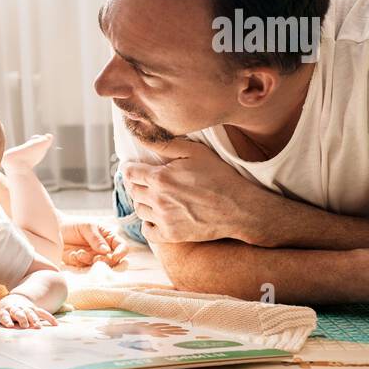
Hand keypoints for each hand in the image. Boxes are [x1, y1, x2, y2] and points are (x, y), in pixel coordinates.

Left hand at [0, 293, 57, 328]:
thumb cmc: (3, 308)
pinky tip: (55, 325)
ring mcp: (27, 309)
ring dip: (35, 320)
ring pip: (31, 314)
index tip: (8, 325)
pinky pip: (43, 313)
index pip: (4, 315)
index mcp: (5, 310)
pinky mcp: (35, 310)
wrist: (17, 298)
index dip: (6, 320)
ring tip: (38, 327)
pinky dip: (49, 318)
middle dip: (22, 319)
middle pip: (19, 313)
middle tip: (24, 325)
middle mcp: (16, 309)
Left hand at [60, 219, 128, 266]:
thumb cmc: (73, 225)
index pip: (122, 247)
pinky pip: (85, 269)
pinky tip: (73, 255)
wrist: (54, 231)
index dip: (121, 253)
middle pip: (114, 261)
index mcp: (108, 238)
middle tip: (95, 258)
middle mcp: (103, 250)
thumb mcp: (86, 227)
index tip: (115, 256)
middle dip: (106, 261)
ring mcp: (93, 258)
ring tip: (79, 254)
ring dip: (90, 261)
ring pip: (100, 266)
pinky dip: (80, 263)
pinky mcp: (82, 265)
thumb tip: (106, 251)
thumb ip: (96, 238)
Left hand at [121, 139, 263, 243]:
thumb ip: (165, 144)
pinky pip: (147, 231)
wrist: (240, 208)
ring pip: (139, 210)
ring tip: (155, 197)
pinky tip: (158, 216)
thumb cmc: (220, 176)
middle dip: (136, 184)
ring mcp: (163, 219)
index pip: (129, 173)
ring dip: (143, 202)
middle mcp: (157, 200)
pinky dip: (149, 224)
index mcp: (160, 178)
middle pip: (133, 191)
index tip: (134, 167)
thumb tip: (140, 134)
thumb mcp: (195, 152)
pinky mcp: (171, 235)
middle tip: (147, 181)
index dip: (130, 168)